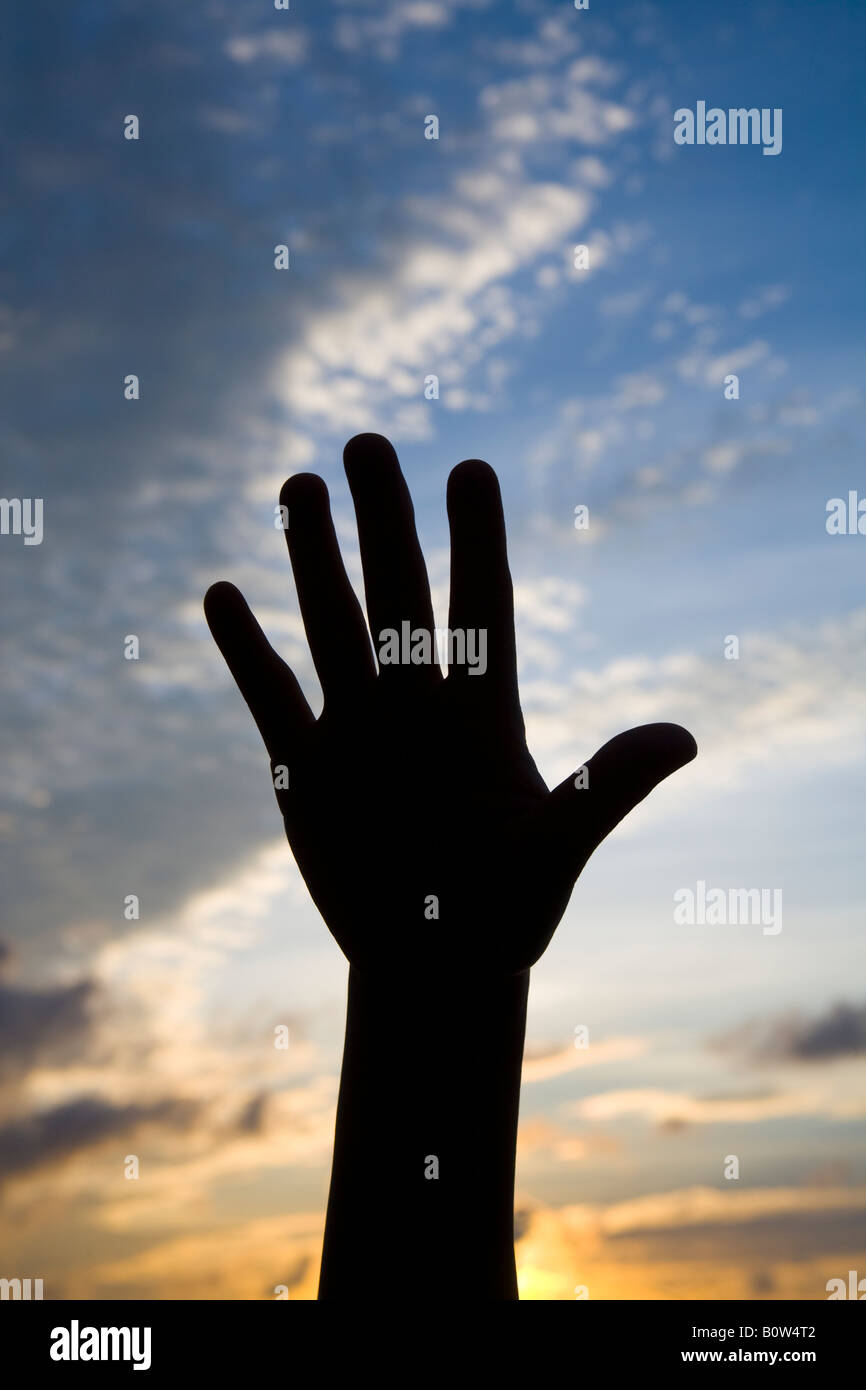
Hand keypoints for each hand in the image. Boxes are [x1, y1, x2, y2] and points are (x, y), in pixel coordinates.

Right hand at [205, 433, 695, 976]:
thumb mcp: (556, 851)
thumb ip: (605, 788)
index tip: (471, 469)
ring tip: (298, 487)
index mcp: (485, 710)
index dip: (479, 540)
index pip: (484, 606)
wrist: (434, 967)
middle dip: (384, 522)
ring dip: (312, 560)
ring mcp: (360, 729)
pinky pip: (272, 696)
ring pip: (333, 626)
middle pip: (399, 595)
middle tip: (366, 442)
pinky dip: (247, 651)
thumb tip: (685, 736)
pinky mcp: (305, 768)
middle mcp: (420, 703)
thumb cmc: (508, 911)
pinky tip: (222, 594)